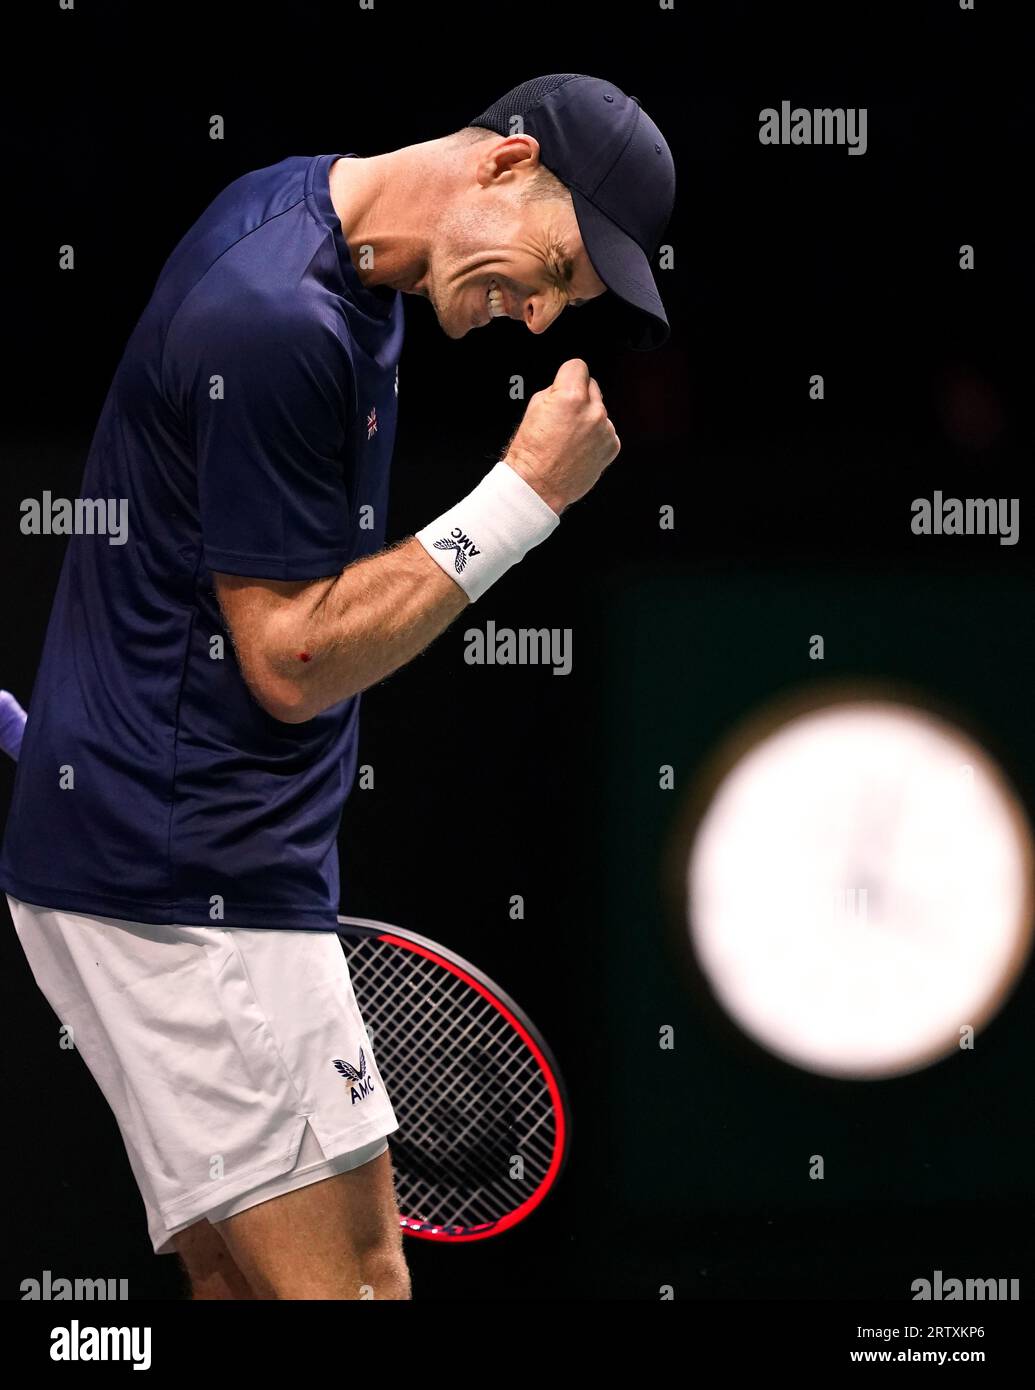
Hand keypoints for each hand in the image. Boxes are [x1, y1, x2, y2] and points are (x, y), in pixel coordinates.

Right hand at [502, 358, 620, 513]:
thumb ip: (555, 390)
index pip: (578, 366)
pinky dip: (596, 437)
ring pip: (599, 410)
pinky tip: (580, 448)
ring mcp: (605, 429)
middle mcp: (592, 411)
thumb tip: (567, 385)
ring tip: (569, 437)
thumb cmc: (531, 453)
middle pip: (591, 386)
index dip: (568, 376)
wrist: (538, 486)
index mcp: (571, 396)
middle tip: (564, 416)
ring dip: (588, 418)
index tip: (564, 385)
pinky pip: (606, 431)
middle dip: (579, 396)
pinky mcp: (612, 445)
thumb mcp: (534, 407)